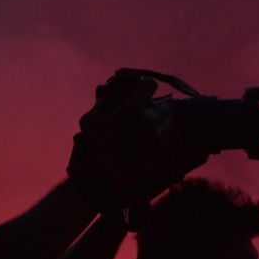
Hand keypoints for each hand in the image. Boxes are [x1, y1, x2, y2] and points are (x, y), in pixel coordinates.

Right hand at [68, 76, 182, 211]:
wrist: (106, 175)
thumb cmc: (94, 145)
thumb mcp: (89, 120)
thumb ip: (98, 106)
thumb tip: (102, 99)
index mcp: (132, 108)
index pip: (151, 85)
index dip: (148, 84)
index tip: (146, 86)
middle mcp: (149, 119)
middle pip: (165, 104)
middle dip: (161, 102)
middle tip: (155, 103)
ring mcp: (157, 135)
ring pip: (170, 118)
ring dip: (165, 115)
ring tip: (159, 115)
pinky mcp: (160, 149)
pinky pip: (168, 133)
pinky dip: (165, 129)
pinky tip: (158, 130)